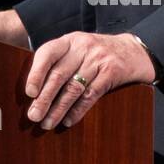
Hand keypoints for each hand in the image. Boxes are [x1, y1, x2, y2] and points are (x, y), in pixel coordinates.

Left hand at [23, 32, 154, 130]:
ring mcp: (98, 59)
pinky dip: (78, 110)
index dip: (36, 73)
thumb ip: (60, 62)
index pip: (47, 53)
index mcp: (69, 40)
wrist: (134, 51)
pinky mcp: (111, 71)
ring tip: (47, 123)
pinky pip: (91, 94)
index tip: (29, 93)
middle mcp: (82, 47)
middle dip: (44, 98)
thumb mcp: (78, 49)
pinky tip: (68, 121)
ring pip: (73, 87)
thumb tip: (34, 91)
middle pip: (59, 75)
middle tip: (34, 116)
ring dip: (58, 108)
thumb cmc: (98, 54)